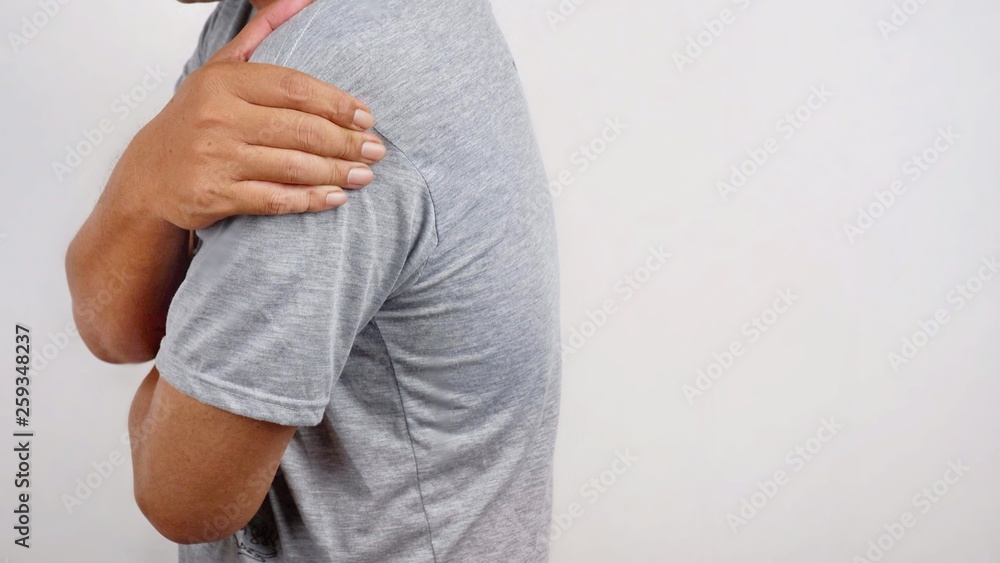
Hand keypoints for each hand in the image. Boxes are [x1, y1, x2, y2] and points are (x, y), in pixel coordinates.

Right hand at [114, 0, 384, 229]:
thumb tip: (297, 1)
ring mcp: (215, 157)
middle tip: (377, 151)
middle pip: (301, 128)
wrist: (149, 174)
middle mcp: (217, 117)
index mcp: (224, 82)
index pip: (295, 88)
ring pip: (293, 165)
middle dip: (347, 142)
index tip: (366, 118)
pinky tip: (335, 198)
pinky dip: (310, 200)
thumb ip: (258, 35)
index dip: (337, 104)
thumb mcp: (219, 71)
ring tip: (365, 175)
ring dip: (337, 172)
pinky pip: (275, 199)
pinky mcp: (214, 195)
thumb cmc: (196, 120)